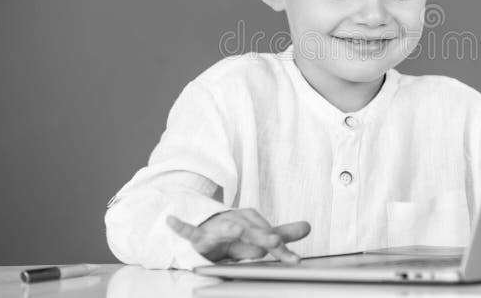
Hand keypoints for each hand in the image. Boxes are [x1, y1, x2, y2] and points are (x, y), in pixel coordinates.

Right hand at [166, 208, 310, 262]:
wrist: (208, 225)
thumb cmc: (236, 233)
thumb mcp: (259, 235)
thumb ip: (283, 234)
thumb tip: (307, 227)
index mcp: (252, 221)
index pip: (270, 235)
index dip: (281, 249)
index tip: (293, 260)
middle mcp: (236, 221)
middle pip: (252, 230)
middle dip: (263, 236)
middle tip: (275, 242)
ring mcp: (217, 227)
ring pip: (225, 228)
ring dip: (231, 229)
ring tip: (237, 231)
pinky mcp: (199, 235)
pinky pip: (189, 231)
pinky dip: (181, 226)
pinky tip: (172, 220)